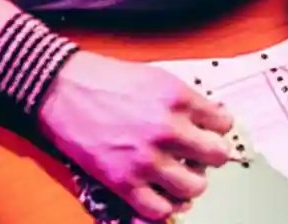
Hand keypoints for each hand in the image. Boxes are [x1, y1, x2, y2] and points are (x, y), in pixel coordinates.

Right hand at [37, 51, 234, 220]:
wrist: (63, 90)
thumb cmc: (105, 80)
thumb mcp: (156, 78)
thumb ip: (185, 100)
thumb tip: (210, 118)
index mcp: (178, 99)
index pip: (224, 124)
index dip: (218, 129)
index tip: (210, 132)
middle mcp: (167, 129)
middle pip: (217, 156)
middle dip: (210, 156)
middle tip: (198, 155)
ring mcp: (146, 159)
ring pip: (194, 188)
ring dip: (190, 183)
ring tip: (180, 175)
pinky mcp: (123, 181)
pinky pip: (159, 209)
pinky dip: (164, 206)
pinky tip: (160, 193)